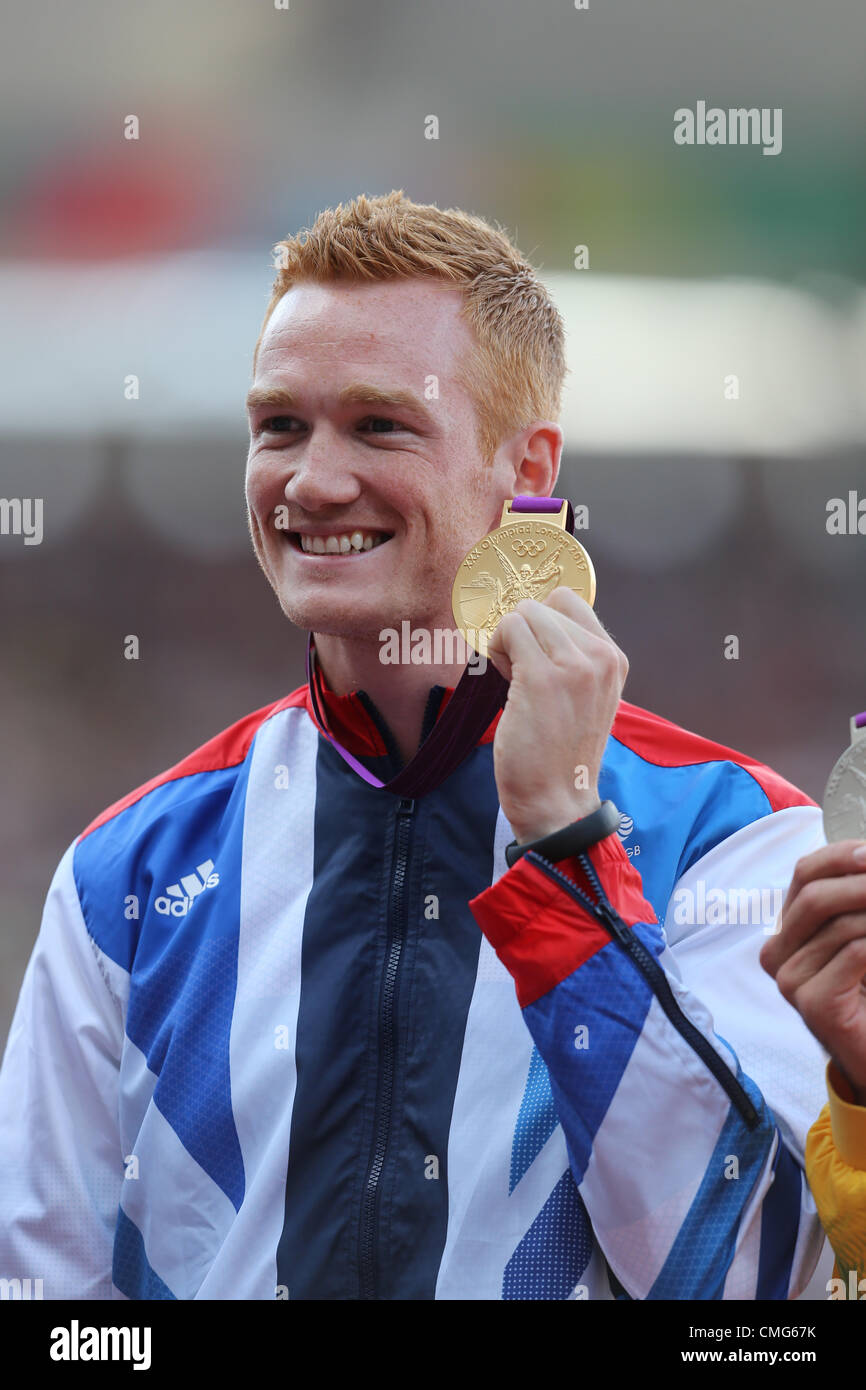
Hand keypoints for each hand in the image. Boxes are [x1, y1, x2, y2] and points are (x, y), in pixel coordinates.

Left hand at [485, 588, 627, 844]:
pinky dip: (496, 647)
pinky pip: (508, 629)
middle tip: (518, 669)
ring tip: (511, 676)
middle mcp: (600, 657)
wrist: (558, 801)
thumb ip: (572, 659)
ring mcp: (574, 665)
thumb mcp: (584, 698)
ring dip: (507, 638)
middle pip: (545, 603)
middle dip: (523, 630)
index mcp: (613, 660)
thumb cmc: (560, 754)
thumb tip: (532, 623)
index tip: (533, 653)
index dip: (542, 620)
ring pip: (524, 612)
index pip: (570, 601)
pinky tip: (503, 678)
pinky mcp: (542, 678)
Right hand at [760, 840, 865, 1103]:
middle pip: (815, 895)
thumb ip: (856, 898)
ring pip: (842, 926)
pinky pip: (854, 954)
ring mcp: (790, 982)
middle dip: (863, 885)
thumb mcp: (860, 933)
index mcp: (788, 929)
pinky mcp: (813, 1005)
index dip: (841, 856)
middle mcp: (778, 954)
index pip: (804, 873)